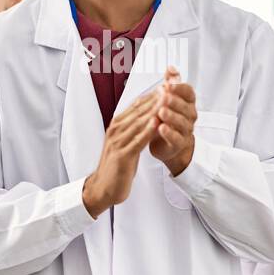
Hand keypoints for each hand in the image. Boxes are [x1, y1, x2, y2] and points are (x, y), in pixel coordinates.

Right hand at [81, 92, 158, 216]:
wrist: (103, 188)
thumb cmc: (116, 166)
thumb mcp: (125, 142)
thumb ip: (135, 129)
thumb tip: (149, 116)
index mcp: (117, 125)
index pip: (136, 105)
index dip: (152, 95)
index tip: (166, 86)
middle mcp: (116, 130)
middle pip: (139, 111)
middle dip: (155, 98)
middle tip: (170, 87)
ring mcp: (118, 142)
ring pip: (139, 122)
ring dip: (154, 110)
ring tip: (167, 100)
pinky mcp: (122, 155)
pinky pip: (137, 140)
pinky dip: (148, 130)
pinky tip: (157, 122)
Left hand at [149, 67, 195, 176]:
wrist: (170, 144)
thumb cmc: (170, 119)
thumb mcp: (170, 99)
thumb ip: (171, 83)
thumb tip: (171, 67)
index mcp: (188, 102)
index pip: (188, 92)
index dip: (179, 87)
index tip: (168, 83)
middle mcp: (189, 115)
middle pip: (185, 107)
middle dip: (175, 101)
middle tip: (164, 96)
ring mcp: (186, 130)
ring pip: (181, 122)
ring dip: (171, 116)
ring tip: (161, 111)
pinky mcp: (179, 143)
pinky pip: (176, 138)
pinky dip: (169, 133)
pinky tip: (161, 128)